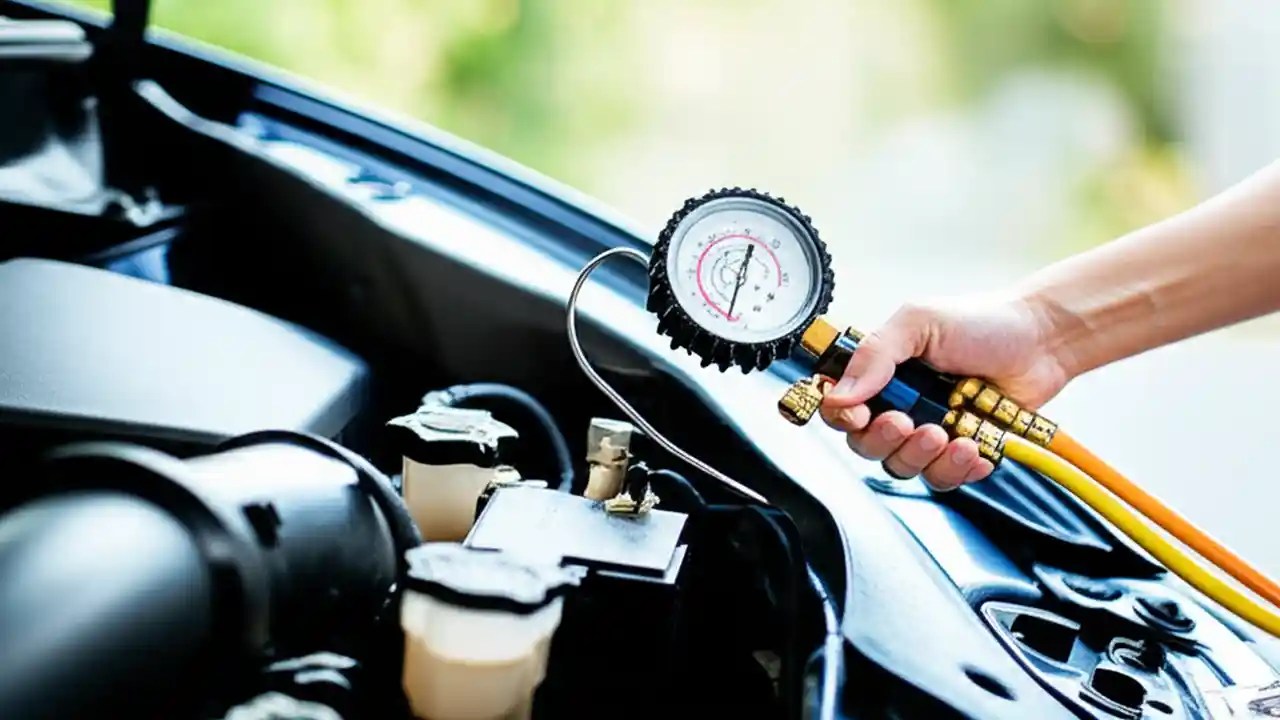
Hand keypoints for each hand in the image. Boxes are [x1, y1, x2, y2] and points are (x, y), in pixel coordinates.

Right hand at [820, 293, 1072, 489]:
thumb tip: (840, 393)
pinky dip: (956, 468)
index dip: (842, 417)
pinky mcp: (959, 450)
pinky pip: (943, 477)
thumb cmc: (984, 322)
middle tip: (907, 422)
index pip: (840, 406)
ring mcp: (929, 429)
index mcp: (881, 372)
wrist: (1043, 340)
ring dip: (921, 456)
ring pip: (902, 466)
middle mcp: (900, 403)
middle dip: (884, 439)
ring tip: (947, 434)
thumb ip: (875, 354)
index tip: (859, 414)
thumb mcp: (919, 322)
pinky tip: (972, 447)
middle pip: (866, 444)